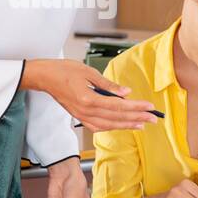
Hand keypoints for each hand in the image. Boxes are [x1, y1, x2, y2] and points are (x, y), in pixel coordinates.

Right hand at [23, 59, 157, 131]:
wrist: (44, 77)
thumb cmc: (64, 70)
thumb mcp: (88, 72)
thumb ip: (108, 85)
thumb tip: (126, 92)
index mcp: (88, 99)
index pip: (118, 105)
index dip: (136, 107)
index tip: (150, 107)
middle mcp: (85, 111)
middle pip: (116, 117)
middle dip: (136, 118)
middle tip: (153, 119)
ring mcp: (81, 116)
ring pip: (108, 125)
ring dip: (126, 125)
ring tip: (141, 124)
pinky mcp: (79, 117)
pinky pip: (98, 127)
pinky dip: (111, 127)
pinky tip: (121, 125)